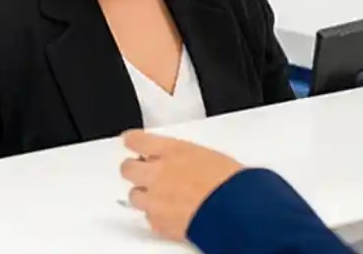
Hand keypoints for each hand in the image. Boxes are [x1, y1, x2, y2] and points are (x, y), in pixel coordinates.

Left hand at [119, 130, 244, 240]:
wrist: (235, 210)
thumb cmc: (230, 182)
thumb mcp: (208, 157)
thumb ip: (186, 158)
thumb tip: (181, 163)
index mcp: (172, 151)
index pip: (136, 140)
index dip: (132, 141)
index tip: (130, 141)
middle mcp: (158, 172)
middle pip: (127, 168)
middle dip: (133, 169)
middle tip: (142, 172)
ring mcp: (154, 199)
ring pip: (134, 195)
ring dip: (144, 195)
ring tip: (159, 197)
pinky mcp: (158, 222)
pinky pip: (148, 218)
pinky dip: (156, 216)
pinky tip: (170, 214)